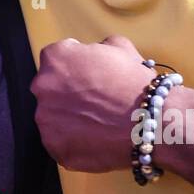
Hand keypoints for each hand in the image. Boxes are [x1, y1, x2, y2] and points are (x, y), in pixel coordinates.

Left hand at [32, 35, 152, 172]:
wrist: (151, 121)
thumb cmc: (136, 81)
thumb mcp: (120, 47)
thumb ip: (98, 46)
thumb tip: (95, 51)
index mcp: (55, 58)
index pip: (57, 60)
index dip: (76, 68)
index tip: (91, 78)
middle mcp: (42, 86)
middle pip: (51, 89)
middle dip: (68, 94)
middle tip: (94, 103)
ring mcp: (46, 119)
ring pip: (53, 118)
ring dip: (70, 119)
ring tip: (98, 123)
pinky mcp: (54, 146)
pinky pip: (60, 143)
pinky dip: (74, 142)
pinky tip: (96, 139)